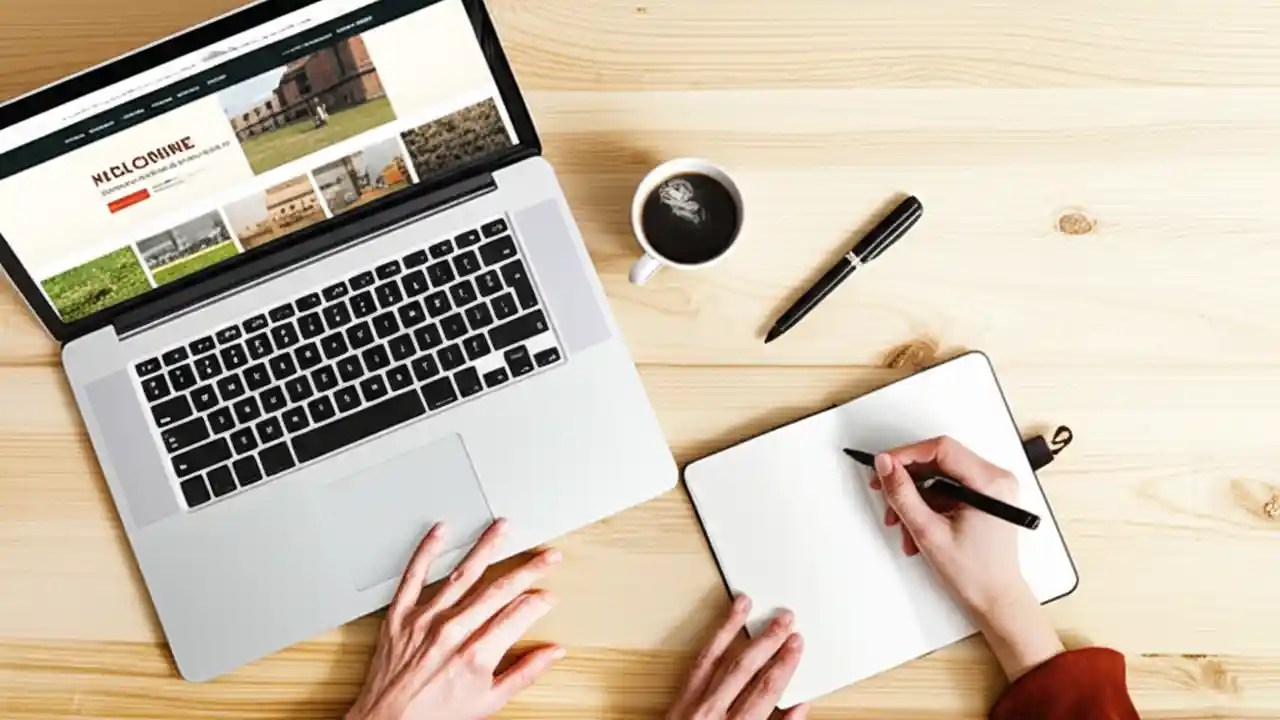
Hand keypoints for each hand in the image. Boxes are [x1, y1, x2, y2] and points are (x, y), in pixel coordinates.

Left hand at [347, 518, 564, 719]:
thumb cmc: (435, 716)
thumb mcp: (488, 703)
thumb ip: (524, 673)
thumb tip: (553, 652)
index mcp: (476, 654)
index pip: (519, 615)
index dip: (539, 602)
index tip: (549, 596)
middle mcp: (452, 632)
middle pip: (499, 590)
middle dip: (529, 569)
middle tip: (547, 556)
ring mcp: (425, 620)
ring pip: (463, 574)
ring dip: (486, 547)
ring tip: (502, 528)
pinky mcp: (400, 615)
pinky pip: (414, 576)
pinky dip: (426, 551)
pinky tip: (441, 532)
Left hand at [668, 595, 806, 719]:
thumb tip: (797, 709)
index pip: (765, 691)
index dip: (784, 665)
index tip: (797, 645)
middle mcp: (709, 715)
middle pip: (744, 669)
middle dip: (767, 642)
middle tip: (785, 619)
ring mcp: (689, 706)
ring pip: (716, 658)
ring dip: (734, 629)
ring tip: (746, 606)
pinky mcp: (676, 701)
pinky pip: (697, 664)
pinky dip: (711, 642)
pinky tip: (721, 628)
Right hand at [869, 436, 1062, 679]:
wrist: (996, 600)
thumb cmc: (975, 574)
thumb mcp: (928, 532)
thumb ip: (903, 494)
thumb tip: (886, 465)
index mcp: (990, 483)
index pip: (942, 449)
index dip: (907, 454)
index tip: (884, 466)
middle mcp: (995, 480)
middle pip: (939, 461)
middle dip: (908, 480)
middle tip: (884, 491)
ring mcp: (991, 489)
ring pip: (939, 477)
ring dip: (914, 498)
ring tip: (901, 523)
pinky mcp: (983, 499)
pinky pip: (947, 490)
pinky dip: (927, 506)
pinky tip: (916, 528)